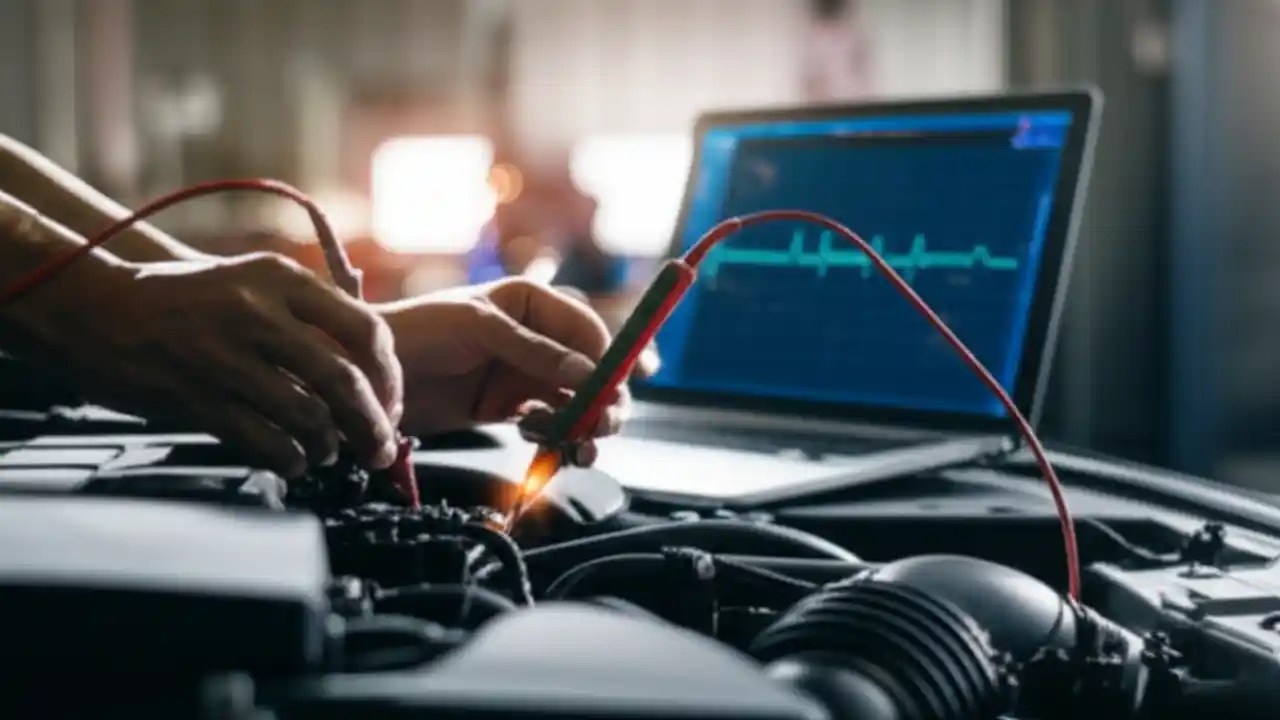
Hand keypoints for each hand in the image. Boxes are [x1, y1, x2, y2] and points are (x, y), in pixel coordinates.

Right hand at [10, 249, 402, 477]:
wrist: (93, 307)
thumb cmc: (182, 299)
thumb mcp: (250, 280)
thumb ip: (306, 311)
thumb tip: (368, 366)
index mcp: (281, 278)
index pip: (366, 330)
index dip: (389, 377)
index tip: (390, 403)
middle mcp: (259, 313)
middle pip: (346, 381)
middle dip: (374, 425)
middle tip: (380, 450)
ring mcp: (225, 356)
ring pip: (309, 417)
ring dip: (329, 446)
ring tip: (327, 453)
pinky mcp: (196, 397)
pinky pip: (266, 441)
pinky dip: (291, 459)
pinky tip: (293, 461)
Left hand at [379, 279, 655, 464]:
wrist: (368, 376)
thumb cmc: (417, 332)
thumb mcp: (480, 329)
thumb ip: (535, 351)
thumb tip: (591, 374)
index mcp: (532, 303)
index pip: (589, 330)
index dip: (613, 358)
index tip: (624, 387)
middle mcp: (534, 337)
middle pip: (592, 371)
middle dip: (605, 400)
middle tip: (602, 427)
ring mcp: (522, 375)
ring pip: (576, 403)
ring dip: (585, 426)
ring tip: (577, 446)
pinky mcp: (508, 409)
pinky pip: (550, 425)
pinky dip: (558, 437)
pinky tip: (542, 440)